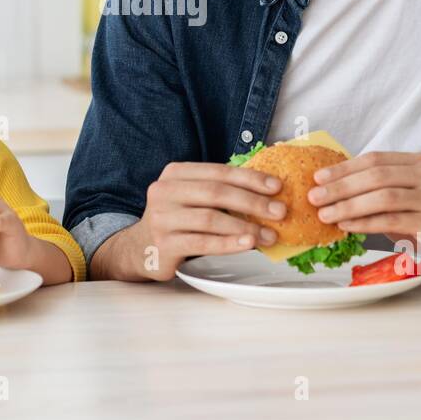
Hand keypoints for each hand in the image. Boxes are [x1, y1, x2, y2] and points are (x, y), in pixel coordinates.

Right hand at [134, 162, 285, 280]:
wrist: (141, 248)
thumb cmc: (177, 220)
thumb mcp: (191, 197)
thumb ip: (219, 190)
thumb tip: (267, 192)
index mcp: (175, 173)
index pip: (218, 172)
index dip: (250, 178)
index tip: (277, 186)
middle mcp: (165, 191)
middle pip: (216, 193)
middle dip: (252, 202)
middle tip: (279, 211)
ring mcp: (162, 218)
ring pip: (210, 219)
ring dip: (245, 227)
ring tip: (269, 235)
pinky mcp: (165, 244)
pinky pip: (203, 242)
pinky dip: (229, 244)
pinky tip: (248, 245)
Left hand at [308, 152, 420, 270]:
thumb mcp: (405, 199)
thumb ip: (377, 191)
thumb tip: (332, 190)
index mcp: (419, 164)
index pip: (375, 159)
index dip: (344, 167)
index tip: (319, 177)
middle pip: (377, 175)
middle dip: (341, 186)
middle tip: (315, 196)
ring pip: (383, 196)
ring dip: (348, 205)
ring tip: (325, 214)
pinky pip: (391, 220)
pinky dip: (364, 222)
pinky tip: (346, 226)